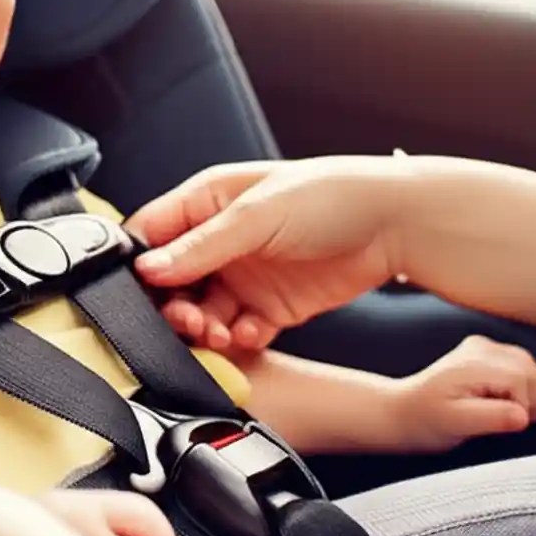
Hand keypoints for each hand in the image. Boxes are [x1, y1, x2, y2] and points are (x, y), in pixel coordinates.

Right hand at [126, 157, 411, 352]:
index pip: (151, 234)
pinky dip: (238, 339)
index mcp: (207, 202)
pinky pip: (238, 331)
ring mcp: (244, 274)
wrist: (395, 223)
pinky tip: (251, 333)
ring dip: (204, 327)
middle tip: (187, 319)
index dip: (140, 263)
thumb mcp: (256, 217)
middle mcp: (220, 240)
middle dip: (172, 305)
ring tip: (218, 333)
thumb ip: (200, 247)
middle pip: (171, 282)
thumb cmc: (330, 196)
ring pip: (201, 311)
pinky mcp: (269, 305)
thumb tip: (147, 268)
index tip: (140, 290)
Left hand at [393, 336, 535, 452]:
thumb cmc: (426, 420)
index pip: (521, 383)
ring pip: (529, 367)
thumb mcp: (455, 424)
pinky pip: (520, 365)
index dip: (521, 408)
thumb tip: (522, 416)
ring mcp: (483, 346)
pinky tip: (500, 400)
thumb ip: (490, 418)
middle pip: (531, 371)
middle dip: (530, 400)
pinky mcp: (484, 351)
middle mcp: (481, 347)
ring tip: (502, 413)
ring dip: (528, 394)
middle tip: (507, 422)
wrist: (403, 410)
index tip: (500, 425)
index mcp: (473, 363)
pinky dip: (521, 386)